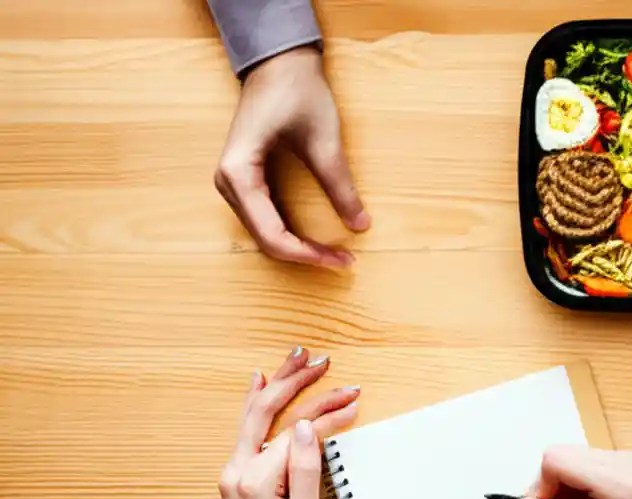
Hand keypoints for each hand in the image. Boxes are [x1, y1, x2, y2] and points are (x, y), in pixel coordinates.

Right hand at [214, 46, 369, 268]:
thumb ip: (340, 185)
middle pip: (265, 240)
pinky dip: (290, 234)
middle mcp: (227, 184)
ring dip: (298, 248)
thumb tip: (360, 225)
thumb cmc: (296, 91)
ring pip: (264, 234)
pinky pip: (265, 220)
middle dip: (305, 255)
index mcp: (238, 174)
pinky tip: (316, 239)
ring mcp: (233, 183)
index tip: (342, 261)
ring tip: (335, 253)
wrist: (278, 62)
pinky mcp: (244, 181)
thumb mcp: (324, 141)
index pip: (272, 234)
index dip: (307, 255)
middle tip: (345, 262)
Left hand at [218, 347, 359, 498]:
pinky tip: (258, 386)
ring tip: (296, 359)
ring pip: (254, 417)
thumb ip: (305, 470)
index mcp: (254, 481)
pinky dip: (257, 406)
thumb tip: (310, 427)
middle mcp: (236, 473)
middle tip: (322, 359)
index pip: (298, 431)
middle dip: (296, 381)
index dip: (328, 412)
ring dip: (278, 386)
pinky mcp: (237, 486)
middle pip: (266, 410)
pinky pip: (246, 433)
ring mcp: (233, 478)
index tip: (355, 399)